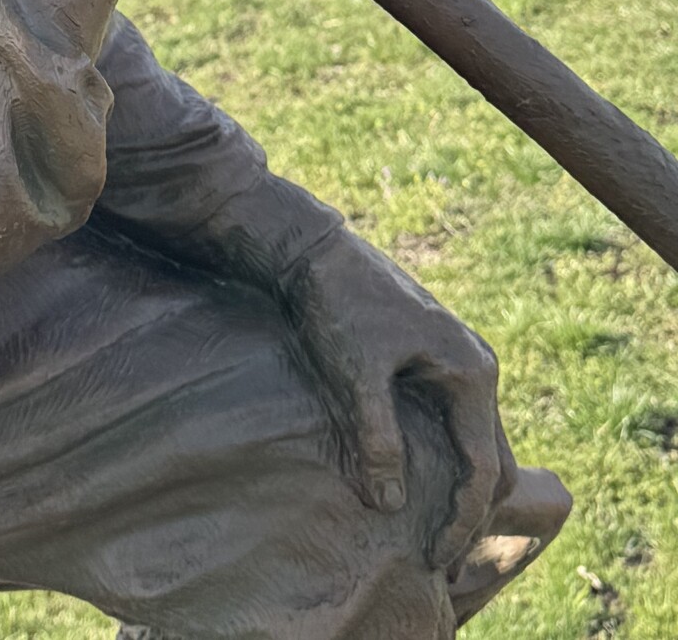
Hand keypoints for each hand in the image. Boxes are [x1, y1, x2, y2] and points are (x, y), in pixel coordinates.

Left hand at [282, 227, 511, 568]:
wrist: (312, 248)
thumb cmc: (336, 305)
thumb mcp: (354, 374)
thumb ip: (377, 439)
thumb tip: (391, 504)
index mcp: (471, 373)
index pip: (484, 469)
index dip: (463, 520)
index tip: (436, 558)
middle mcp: (478, 365)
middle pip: (493, 458)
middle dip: (472, 508)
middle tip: (438, 551)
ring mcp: (459, 357)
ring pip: (476, 438)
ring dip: (461, 481)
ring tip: (429, 523)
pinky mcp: (434, 354)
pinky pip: (456, 417)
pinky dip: (447, 454)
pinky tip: (416, 475)